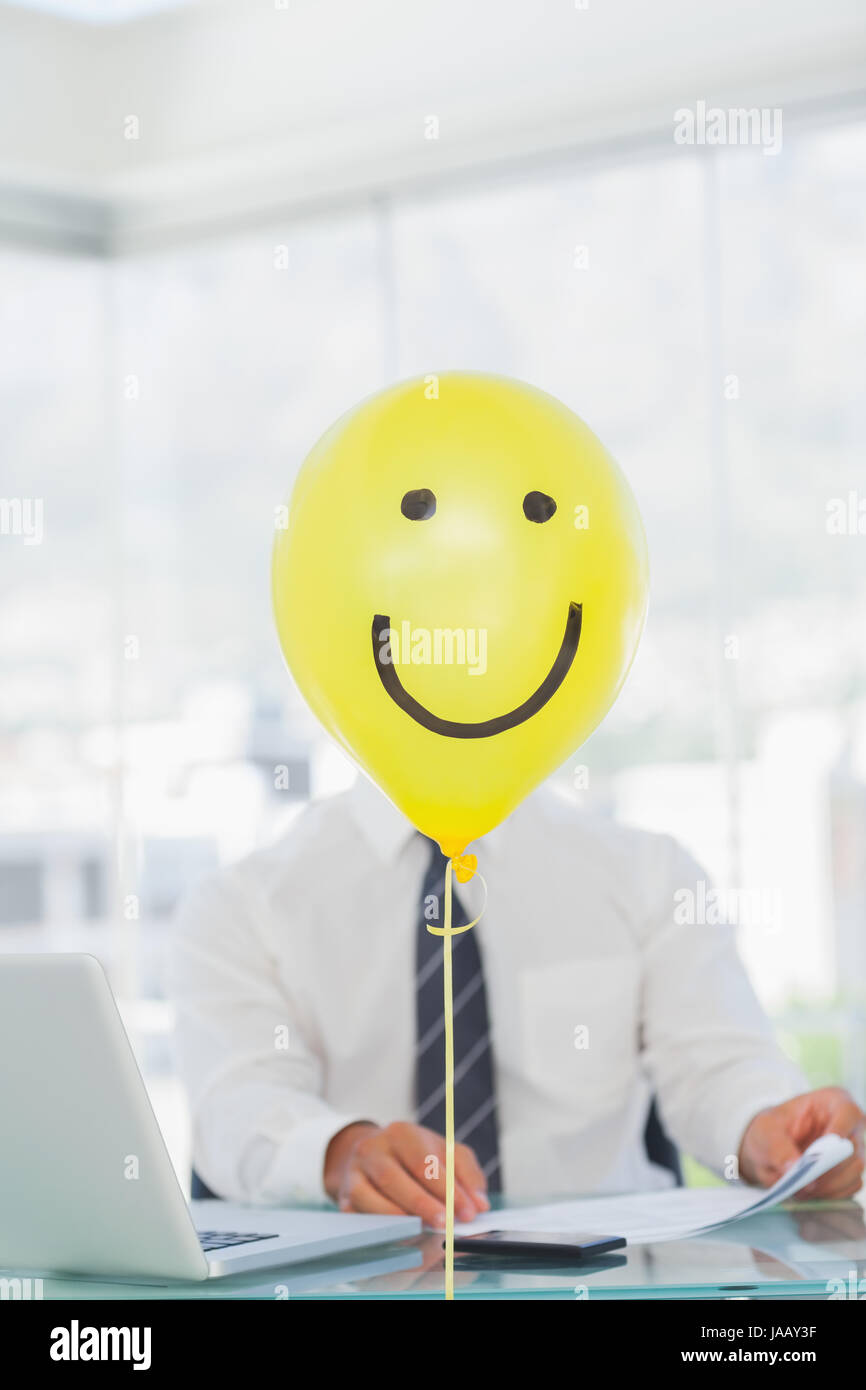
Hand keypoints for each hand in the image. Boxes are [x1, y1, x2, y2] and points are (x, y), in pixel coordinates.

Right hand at [323, 1120, 490, 1225]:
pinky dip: (379, 1229)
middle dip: (424, 1205)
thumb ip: (466, 1173)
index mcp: (401, 1133)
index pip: (425, 1161)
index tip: (469, 1212)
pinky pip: (359, 1217)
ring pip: (371, 1199)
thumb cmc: (414, 1155)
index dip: (447, 1189)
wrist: (371, 1154)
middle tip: (447, 1225)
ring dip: (400, 1220)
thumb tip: (480, 1203)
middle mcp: (373, 1150)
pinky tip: (401, 1238)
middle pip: (395, 1180)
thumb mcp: (444, 1152)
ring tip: (425, 1232)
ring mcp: (354, 1174)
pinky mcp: (345, 1198)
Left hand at [738, 1086, 864, 1198]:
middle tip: (804, 1181)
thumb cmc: (771, 1130)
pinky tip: (810, 1193)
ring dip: (829, 1185)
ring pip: (854, 1171)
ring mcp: (854, 1150)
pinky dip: (831, 1194)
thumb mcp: (765, 1131)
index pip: (848, 1113)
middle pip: (853, 1149)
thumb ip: (777, 1148)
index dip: (838, 1132)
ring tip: (801, 1189)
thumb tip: (795, 1168)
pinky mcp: (851, 1172)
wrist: (769, 1148)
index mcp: (833, 1101)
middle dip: (828, 1168)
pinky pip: (850, 1187)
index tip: (819, 1154)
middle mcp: (850, 1125)